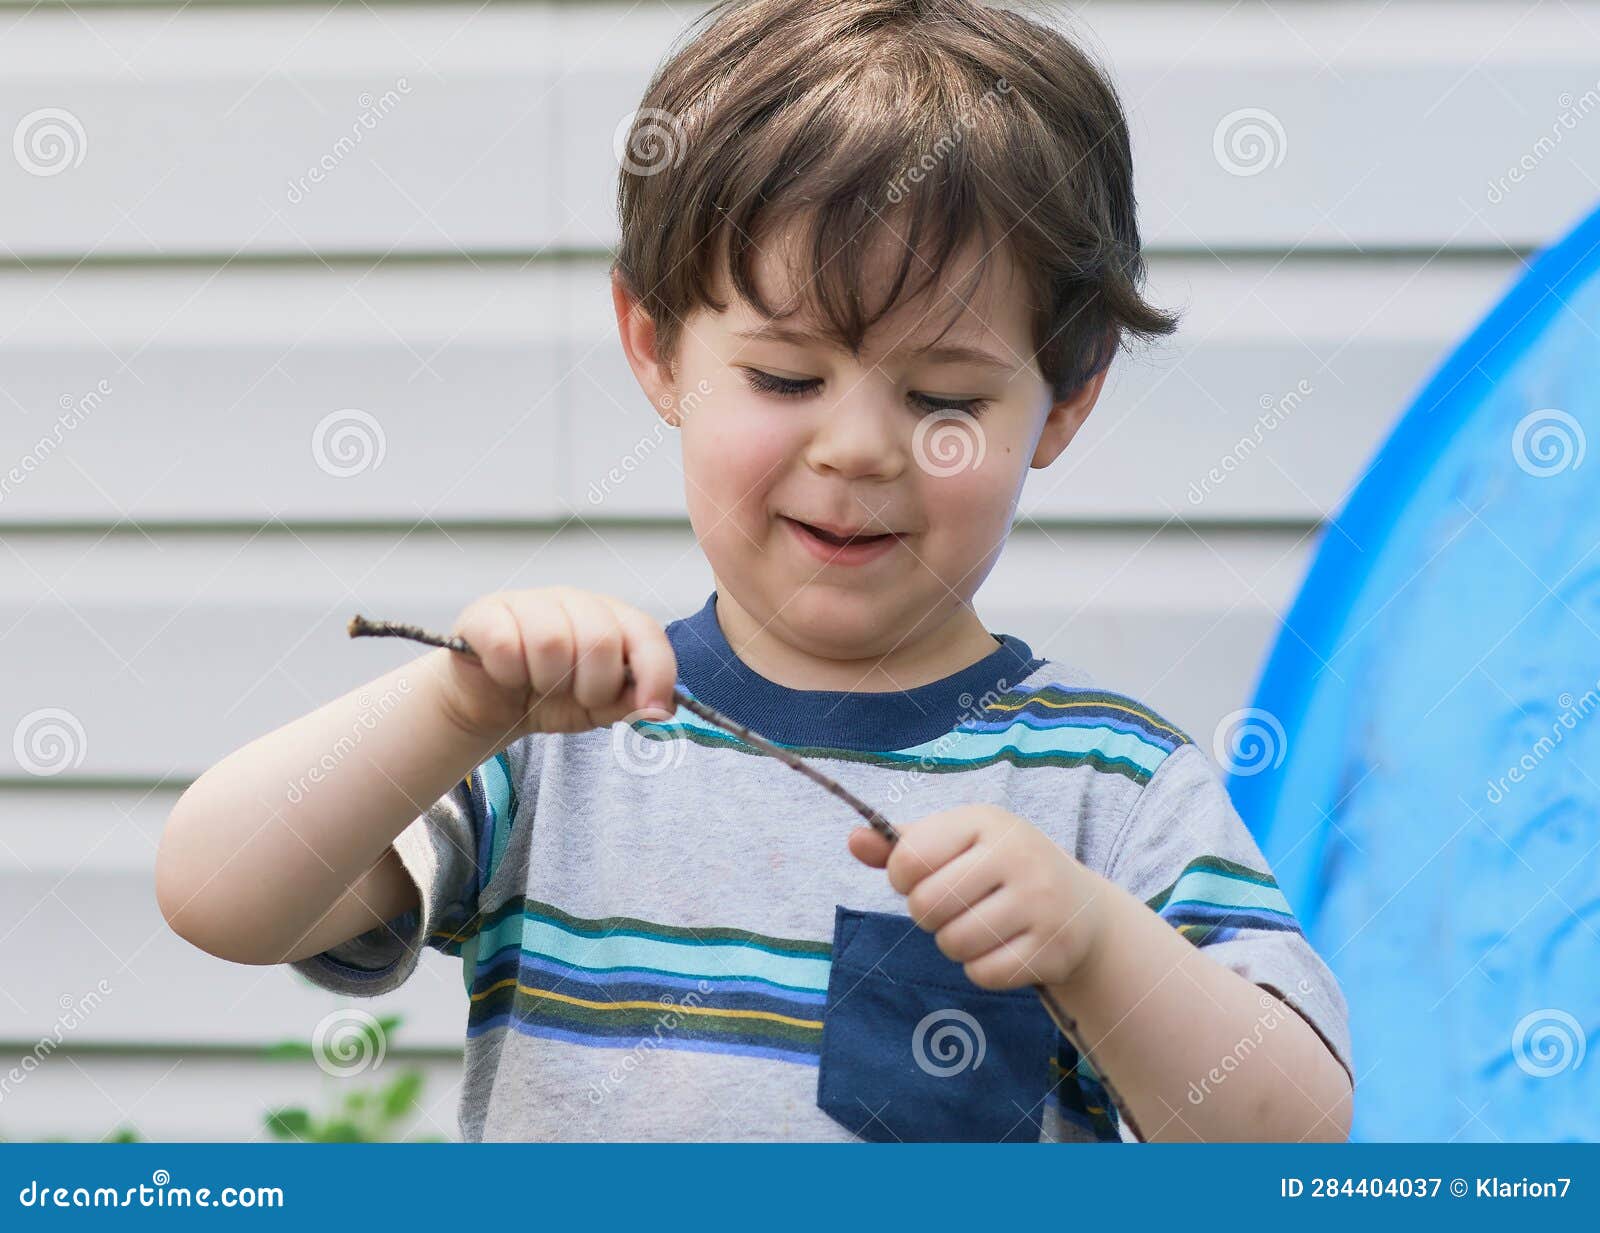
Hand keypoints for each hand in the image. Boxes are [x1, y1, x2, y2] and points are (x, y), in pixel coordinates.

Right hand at [432, 587, 677, 741]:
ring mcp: (529, 601)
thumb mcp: (598, 708)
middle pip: (600, 639)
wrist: (490, 705)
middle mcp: (574, 601)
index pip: (645, 633)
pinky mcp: (486, 613)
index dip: (656, 673)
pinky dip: (509, 674)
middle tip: (576, 697)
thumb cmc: (549, 698)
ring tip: (538, 685)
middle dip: (594, 686)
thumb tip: (661, 710)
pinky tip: (507, 676)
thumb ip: (630, 703)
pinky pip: (506, 646)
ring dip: (548, 682)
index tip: (653, 711)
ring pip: (552, 642)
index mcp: (610, 618)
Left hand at [849, 804, 1108, 990]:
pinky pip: (984, 973)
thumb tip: (853, 839)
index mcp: (985, 821)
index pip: (909, 858)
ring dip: (954, 944)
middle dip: (928, 915)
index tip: (924, 877)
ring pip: (954, 943)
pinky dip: (982, 969)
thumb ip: (901, 845)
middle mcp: (1017, 854)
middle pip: (927, 905)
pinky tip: (1002, 948)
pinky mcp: (1053, 947)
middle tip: (953, 907)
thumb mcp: (956, 844)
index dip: (903, 877)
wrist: (1080, 908)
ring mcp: (1040, 902)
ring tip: (978, 926)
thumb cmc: (999, 869)